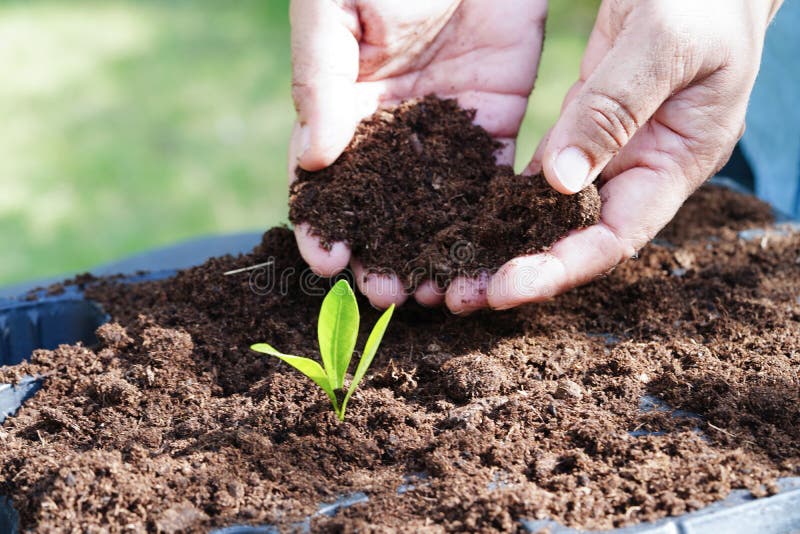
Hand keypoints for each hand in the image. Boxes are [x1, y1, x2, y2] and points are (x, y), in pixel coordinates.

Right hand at [289, 0, 546, 308]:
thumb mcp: (333, 9)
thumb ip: (319, 79)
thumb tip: (315, 161)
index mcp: (341, 106)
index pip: (323, 180)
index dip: (322, 223)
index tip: (328, 262)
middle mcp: (389, 130)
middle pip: (380, 208)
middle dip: (382, 254)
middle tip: (388, 295)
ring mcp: (442, 130)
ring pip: (435, 206)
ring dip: (435, 254)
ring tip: (439, 295)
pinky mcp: (493, 120)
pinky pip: (491, 179)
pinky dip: (489, 223)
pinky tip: (488, 259)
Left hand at [462, 0, 782, 312]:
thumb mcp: (663, 41)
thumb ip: (615, 108)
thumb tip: (561, 182)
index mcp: (676, 162)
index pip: (616, 236)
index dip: (561, 268)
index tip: (505, 288)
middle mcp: (640, 168)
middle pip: (577, 236)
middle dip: (521, 268)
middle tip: (460, 292)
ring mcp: (610, 150)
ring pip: (553, 210)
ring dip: (506, 239)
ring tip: (452, 265)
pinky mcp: (583, 127)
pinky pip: (542, 171)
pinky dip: (505, 196)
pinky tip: (466, 216)